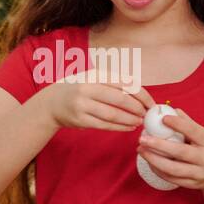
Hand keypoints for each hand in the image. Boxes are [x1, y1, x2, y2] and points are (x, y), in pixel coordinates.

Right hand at [42, 77, 156, 130]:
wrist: (51, 103)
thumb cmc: (78, 90)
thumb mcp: (93, 79)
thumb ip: (114, 84)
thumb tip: (141, 94)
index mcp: (95, 75)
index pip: (124, 83)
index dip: (141, 94)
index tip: (151, 103)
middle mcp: (88, 88)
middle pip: (120, 99)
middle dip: (137, 108)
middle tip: (147, 115)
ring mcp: (82, 105)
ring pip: (113, 114)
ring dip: (130, 120)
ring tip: (139, 122)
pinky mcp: (80, 120)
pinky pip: (104, 125)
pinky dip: (119, 127)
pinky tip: (129, 127)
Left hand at [137, 108, 203, 191]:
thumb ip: (189, 124)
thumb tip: (173, 110)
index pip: (193, 131)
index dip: (178, 124)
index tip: (163, 119)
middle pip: (179, 152)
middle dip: (158, 145)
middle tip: (142, 138)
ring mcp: (199, 174)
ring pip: (172, 168)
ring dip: (153, 159)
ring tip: (141, 150)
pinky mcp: (191, 185)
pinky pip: (171, 178)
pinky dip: (157, 169)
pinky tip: (149, 161)